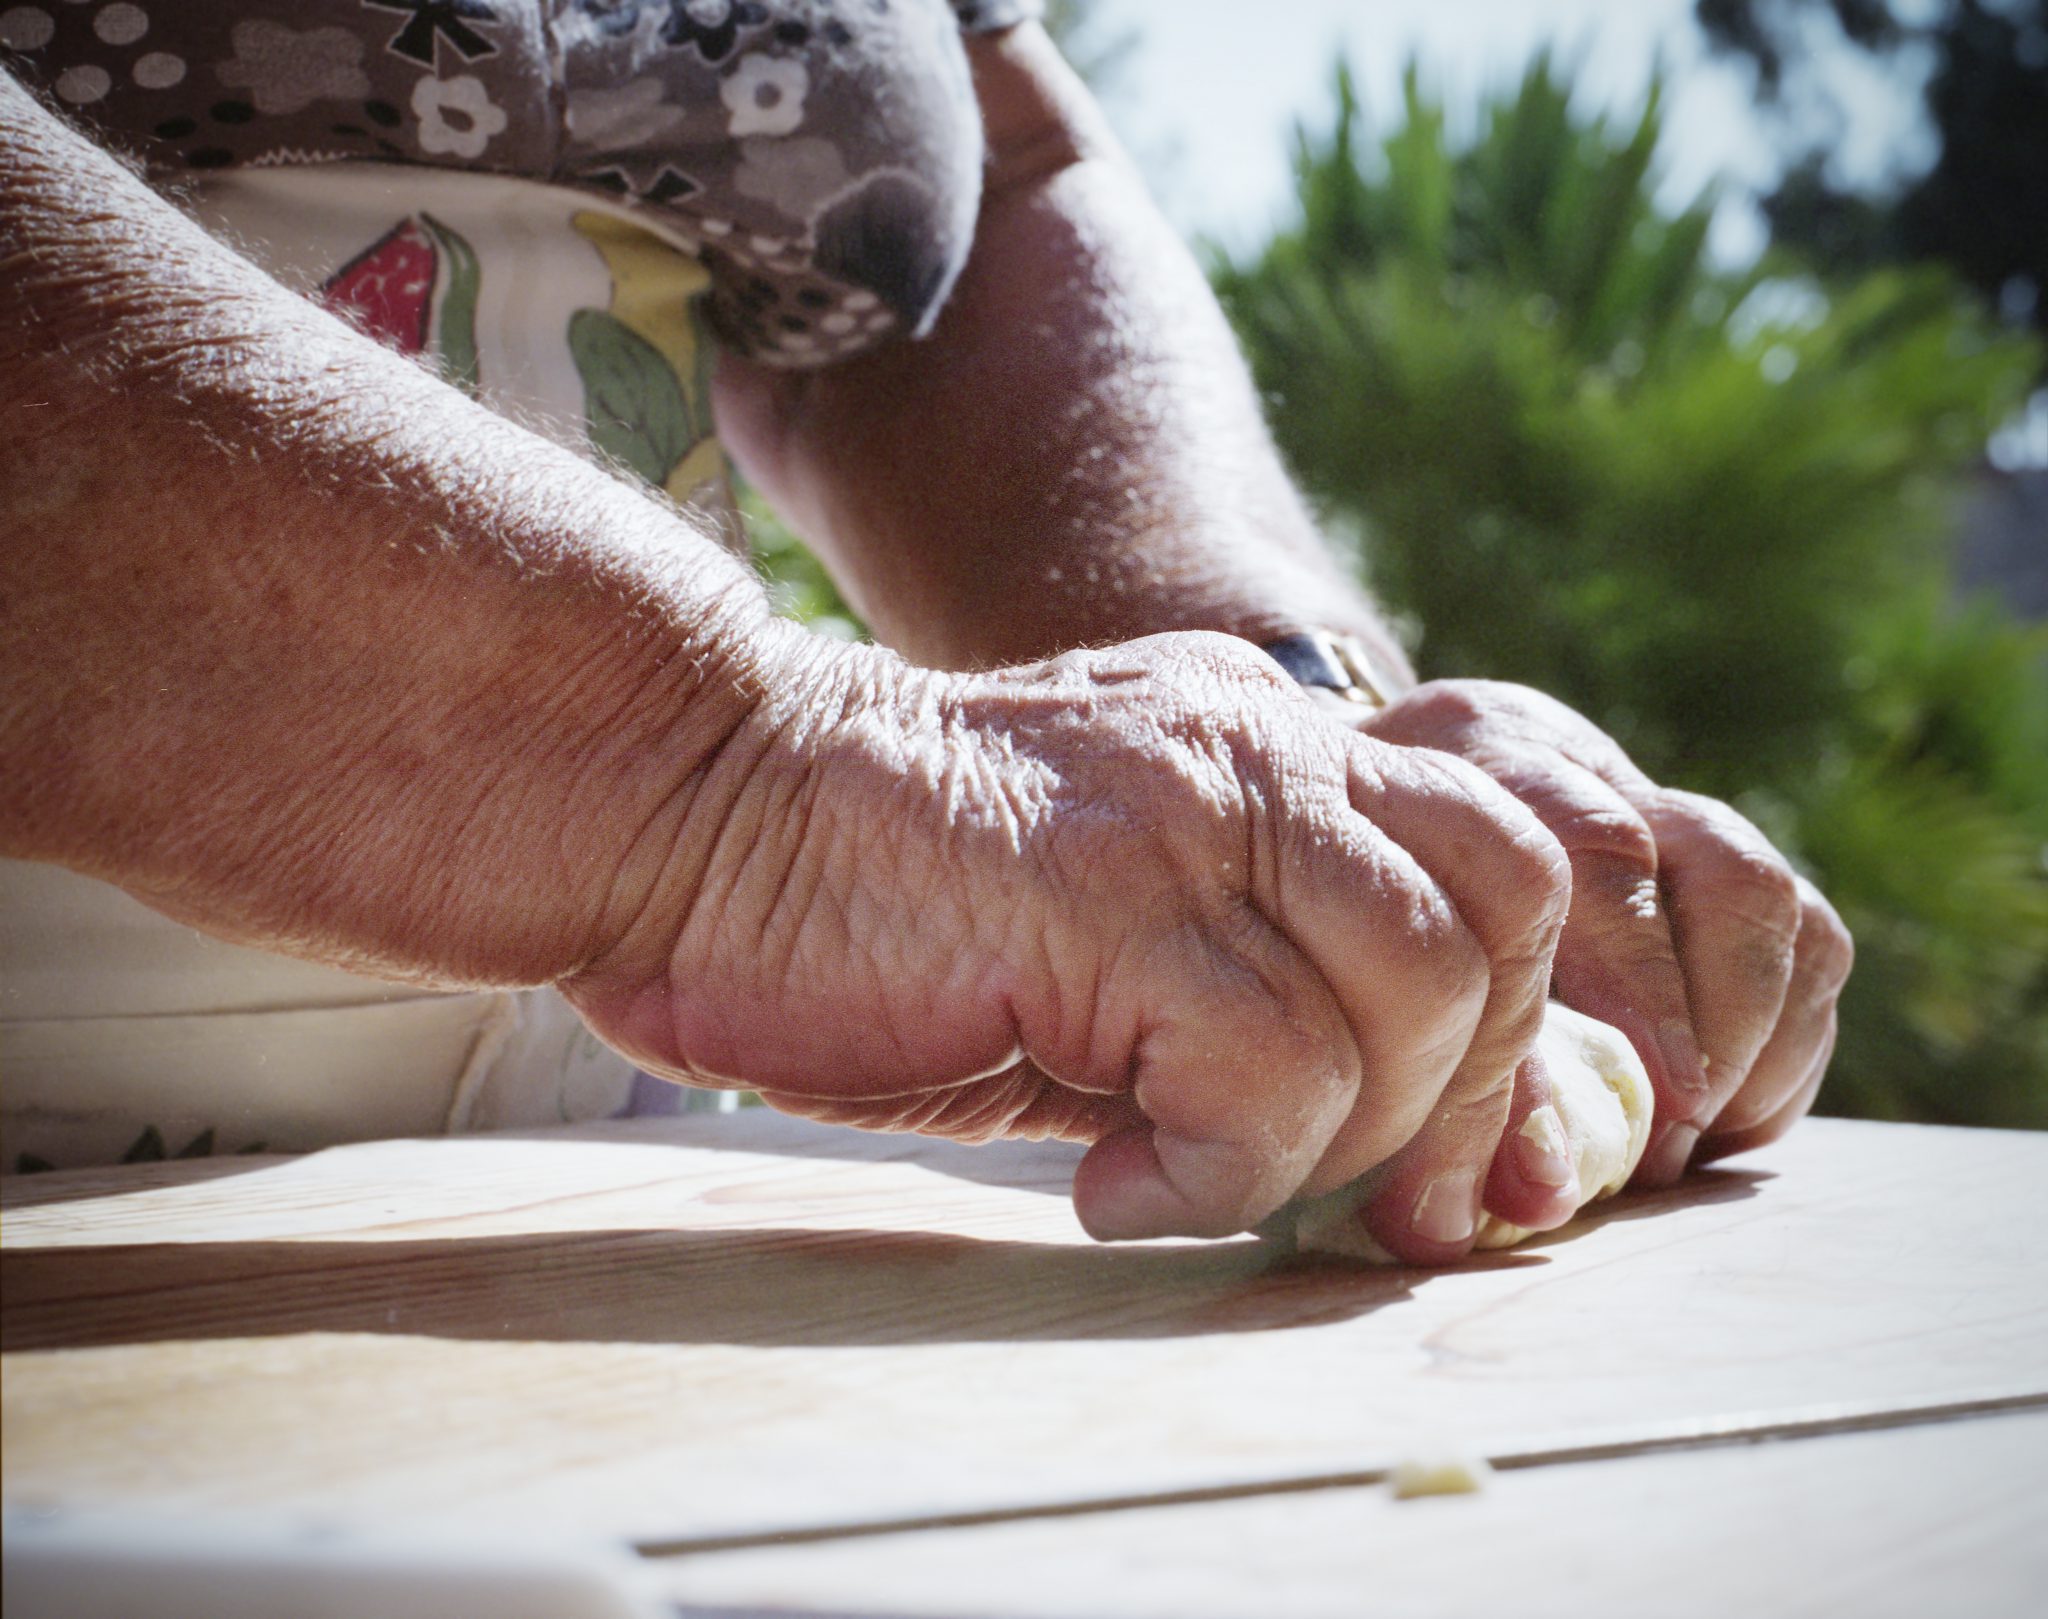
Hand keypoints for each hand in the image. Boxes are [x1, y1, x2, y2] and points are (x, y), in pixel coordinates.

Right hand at [565, 631, 1571, 1253]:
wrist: (687, 810)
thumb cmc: (877, 898)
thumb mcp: (1109, 912)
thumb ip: (1251, 967)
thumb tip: (1392, 1128)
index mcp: (1267, 741)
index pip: (1511, 840)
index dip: (1518, 1013)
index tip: (1436, 1154)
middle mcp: (1254, 746)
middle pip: (1512, 895)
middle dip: (1466, 1081)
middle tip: (1334, 1175)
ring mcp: (1185, 805)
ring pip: (1420, 979)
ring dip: (1344, 1131)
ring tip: (1203, 1168)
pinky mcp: (1101, 892)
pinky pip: (1270, 1070)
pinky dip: (1217, 1175)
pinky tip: (1107, 1183)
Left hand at [1358, 680, 1852, 1184]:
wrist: (1342, 817)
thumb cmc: (1340, 914)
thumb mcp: (1364, 961)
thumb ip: (1446, 1071)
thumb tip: (1536, 1198)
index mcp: (1471, 762)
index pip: (1582, 851)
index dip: (1633, 980)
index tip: (1657, 1097)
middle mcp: (1569, 763)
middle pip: (1704, 863)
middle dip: (1697, 1019)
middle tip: (1669, 1134)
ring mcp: (1652, 802)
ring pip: (1762, 893)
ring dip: (1751, 1034)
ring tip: (1694, 1133)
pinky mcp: (1716, 866)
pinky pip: (1806, 938)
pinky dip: (1786, 1038)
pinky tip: (1722, 1114)